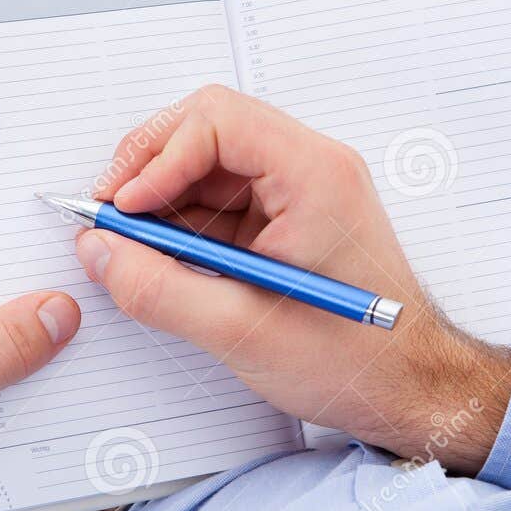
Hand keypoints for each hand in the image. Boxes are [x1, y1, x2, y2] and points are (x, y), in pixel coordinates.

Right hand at [82, 85, 510, 472]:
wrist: (411, 391)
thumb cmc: (353, 362)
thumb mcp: (240, 331)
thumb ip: (158, 288)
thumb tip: (98, 251)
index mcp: (315, 175)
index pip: (218, 120)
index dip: (158, 157)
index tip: (123, 207)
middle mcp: (313, 168)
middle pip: (210, 127)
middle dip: (150, 166)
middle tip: (110, 214)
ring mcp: (304, 191)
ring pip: (211, 162)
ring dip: (162, 196)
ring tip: (130, 244)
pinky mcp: (293, 219)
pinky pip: (224, 197)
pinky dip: (184, 220)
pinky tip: (163, 258)